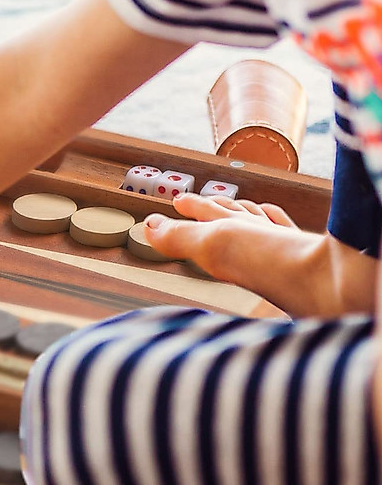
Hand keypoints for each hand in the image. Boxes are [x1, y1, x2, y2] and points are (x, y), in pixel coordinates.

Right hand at [141, 193, 333, 316]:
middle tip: (196, 202)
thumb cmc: (275, 265)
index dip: (190, 207)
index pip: (207, 212)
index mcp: (237, 227)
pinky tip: (282, 232)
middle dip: (213, 205)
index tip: (175, 203)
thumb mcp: (213, 248)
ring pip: (263, 221)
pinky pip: (290, 237)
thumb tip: (148, 227)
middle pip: (234, 212)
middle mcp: (264, 231)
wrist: (335, 283)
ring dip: (246, 213)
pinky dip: (278, 228)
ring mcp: (288, 245)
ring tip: (238, 210)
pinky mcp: (308, 264)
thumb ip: (179, 238)